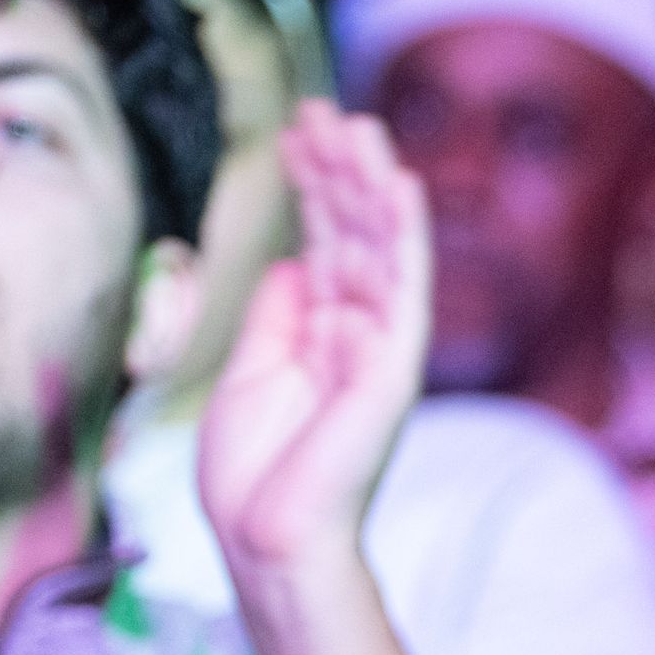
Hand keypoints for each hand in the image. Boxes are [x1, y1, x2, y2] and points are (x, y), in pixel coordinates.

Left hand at [200, 101, 429, 575]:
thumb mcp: (249, 373)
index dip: (312, 187)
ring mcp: (379, 351)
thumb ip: (277, 315)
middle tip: (323, 110)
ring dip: (371, 186)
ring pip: (380, 251)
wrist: (268, 544)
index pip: (323, 243)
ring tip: (359, 126)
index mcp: (322, 336)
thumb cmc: (254, 477)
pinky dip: (404, 239)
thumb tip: (295, 260)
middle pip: (353, 235)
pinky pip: (404, 293)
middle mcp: (358, 335)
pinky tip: (399, 187)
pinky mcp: (391, 372)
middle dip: (339, 171)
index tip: (297, 132)